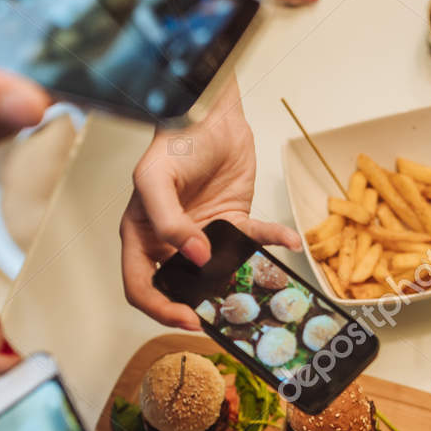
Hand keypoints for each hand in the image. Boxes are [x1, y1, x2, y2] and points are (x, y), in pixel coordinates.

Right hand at [120, 89, 300, 328]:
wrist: (210, 113)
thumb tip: (197, 258)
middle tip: (223, 317)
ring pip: (219, 274)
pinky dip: (273, 241)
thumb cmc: (173, 141)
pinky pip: (254, 240)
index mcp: (143, 236)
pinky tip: (289, 241)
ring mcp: (204, 236)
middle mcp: (171, 242)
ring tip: (258, 293)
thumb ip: (169, 222)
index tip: (188, 318)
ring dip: (238, 285)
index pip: (141, 287)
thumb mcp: (155, 179)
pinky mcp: (234, 222)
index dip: (161, 309)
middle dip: (199, 307)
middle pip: (179, 290)